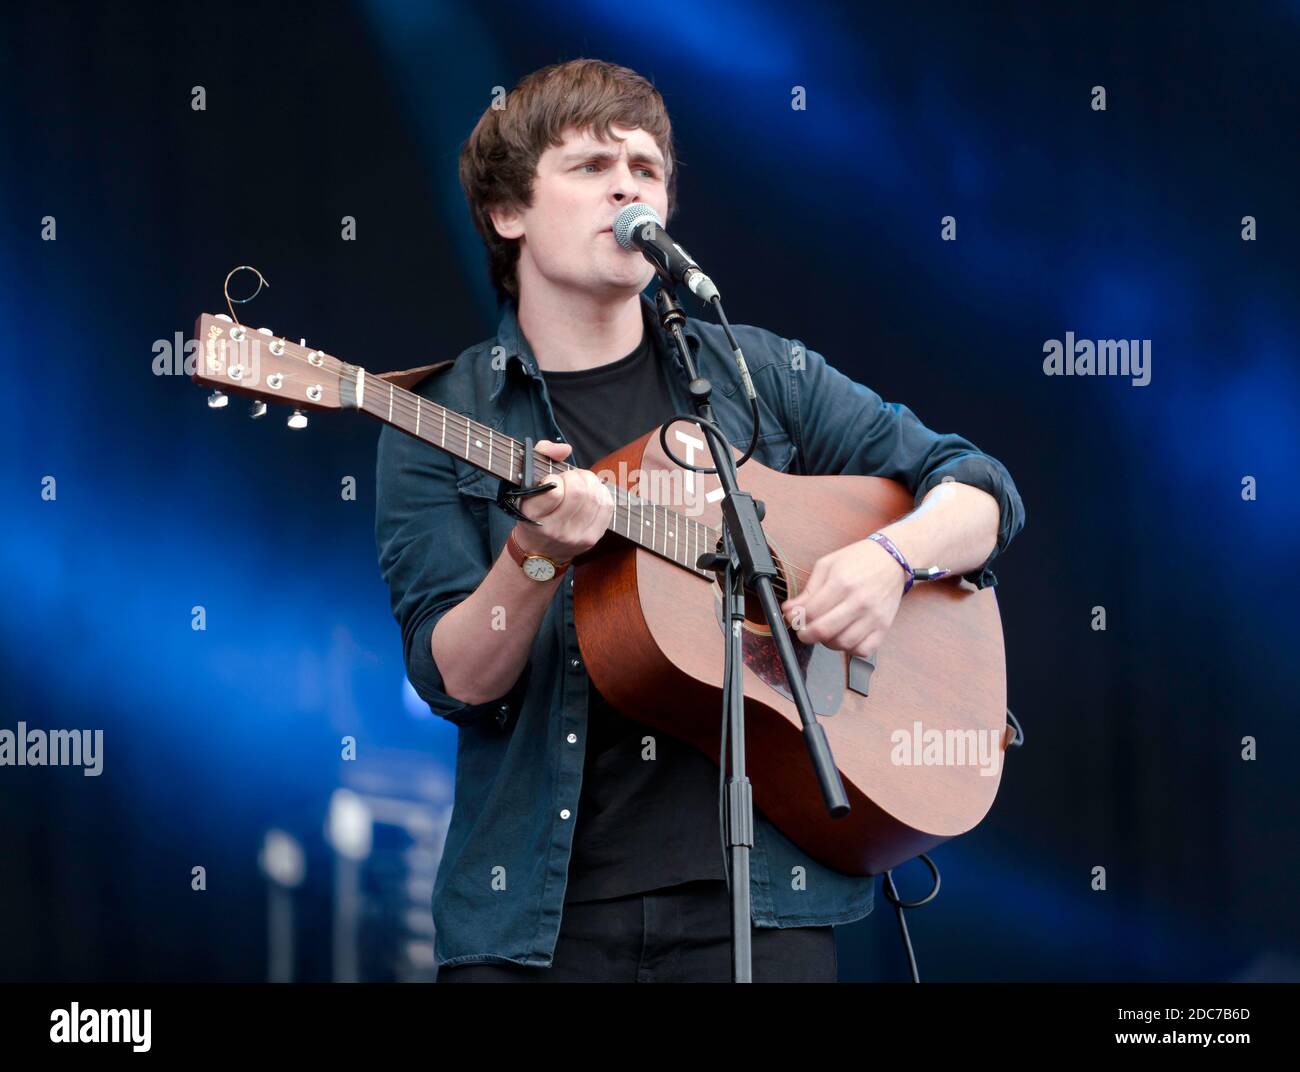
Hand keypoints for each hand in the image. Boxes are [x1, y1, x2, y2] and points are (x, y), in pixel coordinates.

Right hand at [513, 439, 614, 562]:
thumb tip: (565, 449)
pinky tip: (590, 494)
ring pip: (595, 496)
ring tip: (580, 485)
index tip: (550, 479)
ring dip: (589, 483)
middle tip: (569, 479)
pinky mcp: (592, 538)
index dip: (555, 478)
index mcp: (532, 516)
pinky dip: (600, 493)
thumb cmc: (533, 509)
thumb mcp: (525, 482)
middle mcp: (554, 530)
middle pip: (579, 491)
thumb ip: (541, 454)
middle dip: (576, 476)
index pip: (553, 491)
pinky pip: (606, 506)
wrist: (540, 550)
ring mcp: (575, 536)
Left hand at [779, 537, 906, 657]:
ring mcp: (874, 616)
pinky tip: (844, 636)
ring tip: (824, 632)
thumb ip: (808, 590)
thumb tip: (789, 610)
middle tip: (803, 630)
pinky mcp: (884, 626)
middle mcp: (859, 601)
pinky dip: (850, 649)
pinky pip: (864, 650)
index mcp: (842, 583)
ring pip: (843, 644)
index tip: (792, 617)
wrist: (892, 559)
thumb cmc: (858, 560)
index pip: (811, 612)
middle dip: (806, 635)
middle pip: (824, 631)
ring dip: (827, 642)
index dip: (796, 619)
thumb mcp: (827, 565)